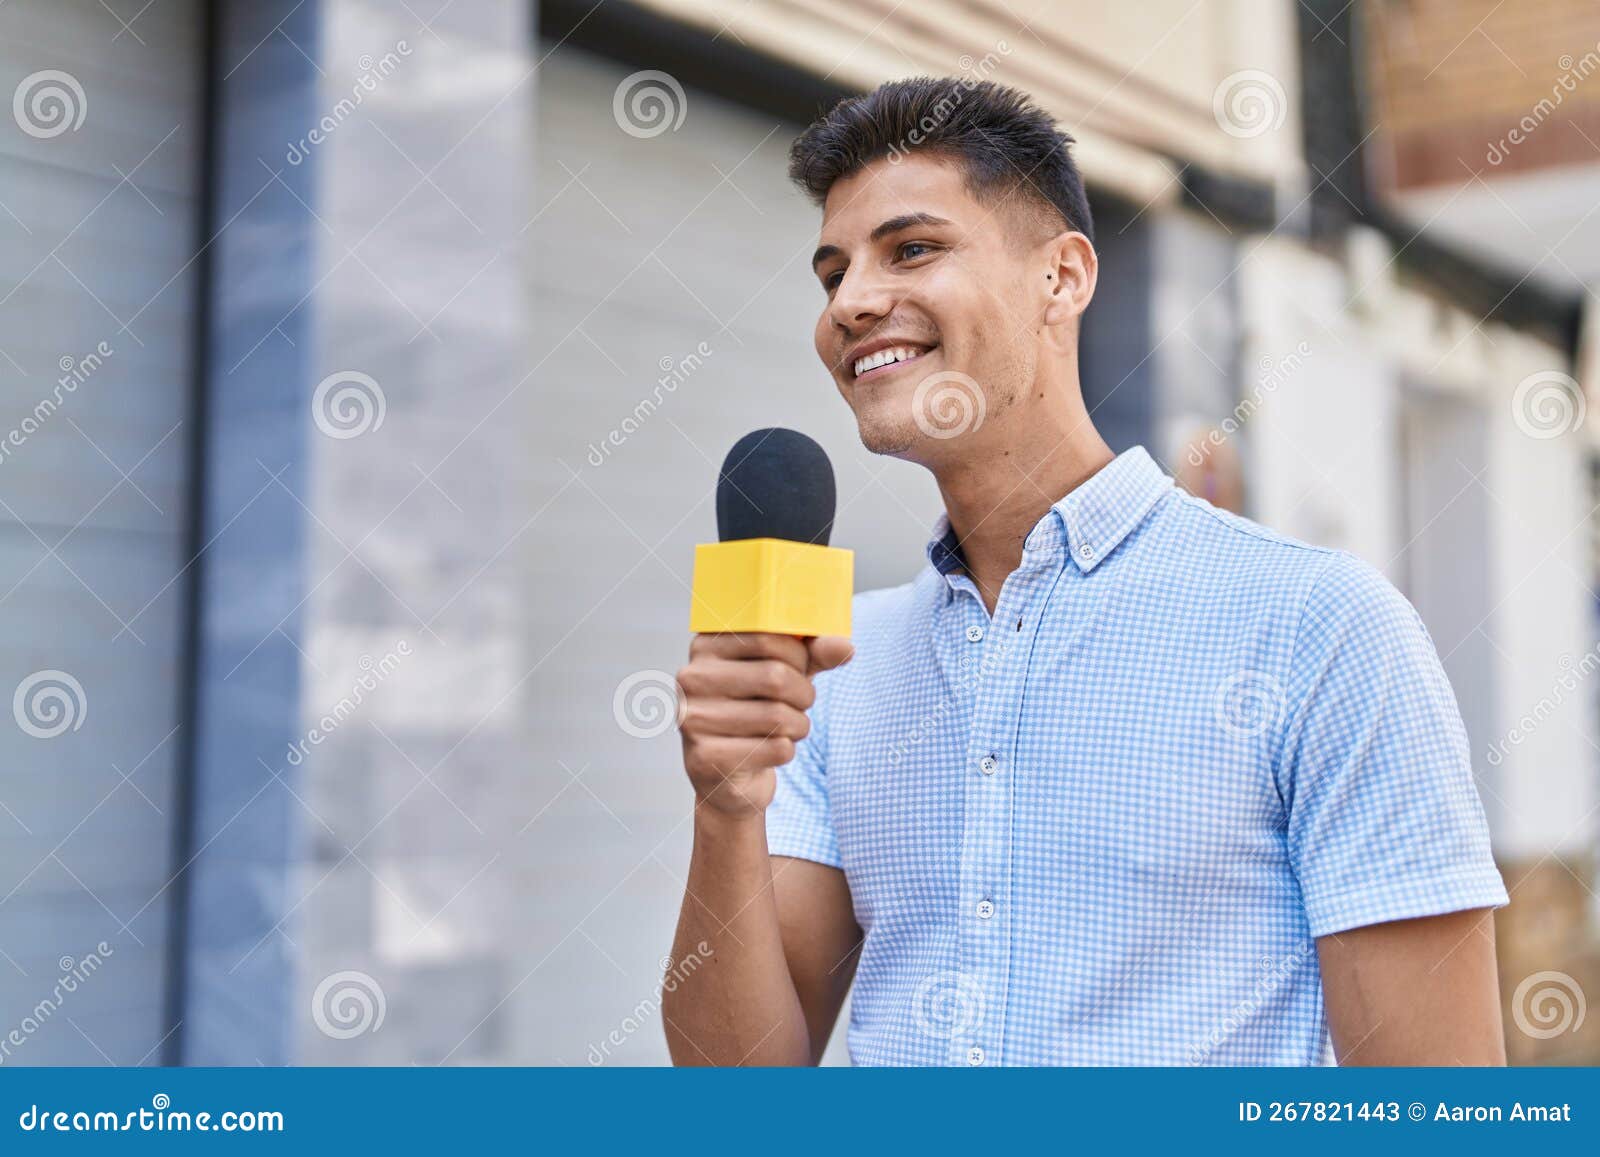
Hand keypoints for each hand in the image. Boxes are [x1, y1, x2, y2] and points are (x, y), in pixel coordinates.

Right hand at [676, 633, 853, 816]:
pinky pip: (775, 748)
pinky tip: (770, 751)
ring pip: (778, 716)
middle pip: (775, 676)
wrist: (728, 776)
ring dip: (799, 725)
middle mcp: (692, 678)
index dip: (799, 654)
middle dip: (803, 694)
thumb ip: (813, 655)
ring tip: (788, 728)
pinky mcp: (705, 758)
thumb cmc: (757, 711)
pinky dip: (786, 751)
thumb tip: (845, 647)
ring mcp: (694, 719)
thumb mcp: (786, 674)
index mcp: (706, 646)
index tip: (799, 667)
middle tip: (801, 703)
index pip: (767, 635)